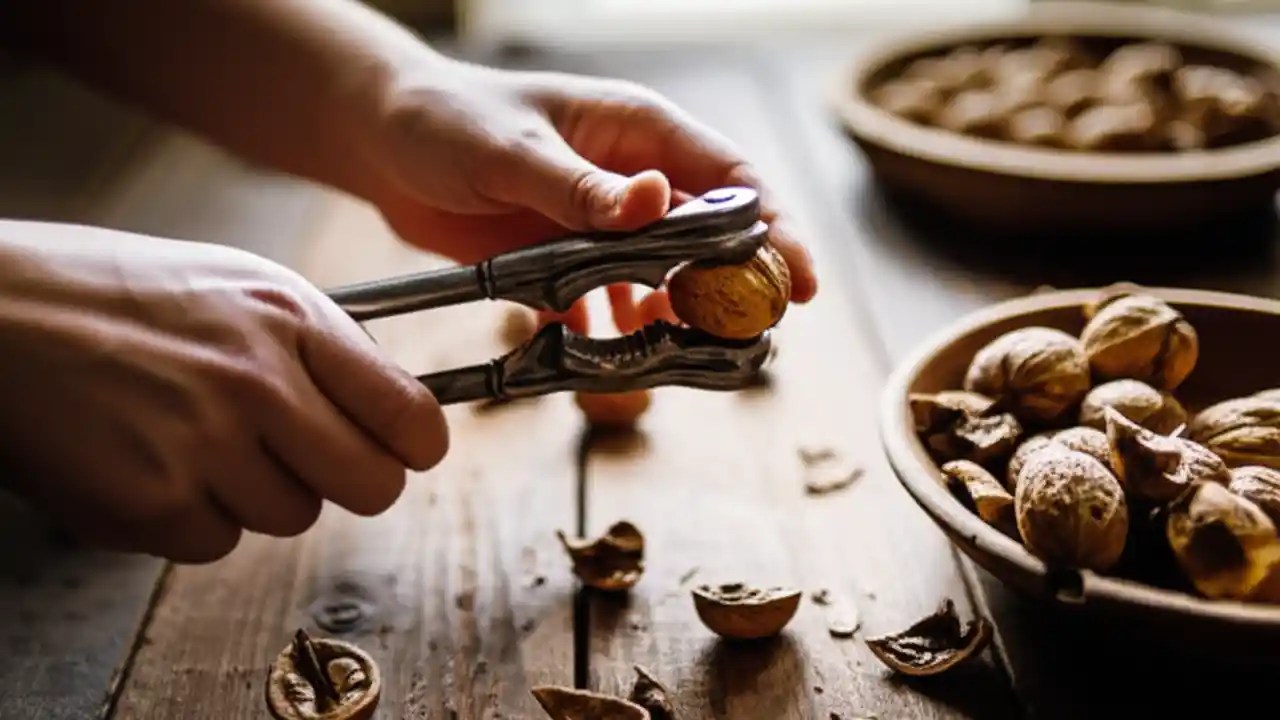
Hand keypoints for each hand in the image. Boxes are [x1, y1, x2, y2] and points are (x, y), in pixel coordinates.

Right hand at [0, 221, 446, 562]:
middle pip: (372, 486)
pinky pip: (216, 541)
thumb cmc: (112, 295)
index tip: (407, 450)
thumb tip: (395, 407)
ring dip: (257, 492)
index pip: (409, 414)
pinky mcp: (151, 504)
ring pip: (292, 516)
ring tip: (197, 438)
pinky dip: (190, 517)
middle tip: (306, 458)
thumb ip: (322, 346)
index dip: (415, 443)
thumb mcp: (237, 286)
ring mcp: (205, 447)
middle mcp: (258, 383)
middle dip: (349, 480)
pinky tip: (152, 461)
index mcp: (289, 321)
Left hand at [361, 58, 817, 334]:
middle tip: (755, 334)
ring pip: (664, 274)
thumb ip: (580, 184)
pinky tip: (617, 362)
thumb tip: (659, 201)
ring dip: (680, 314)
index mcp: (636, 130)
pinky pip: (606, 302)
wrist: (378, 140)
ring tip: (693, 355)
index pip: (729, 179)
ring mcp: (599, 222)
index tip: (799, 280)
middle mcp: (630, 179)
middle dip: (738, 283)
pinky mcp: (563, 258)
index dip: (774, 228)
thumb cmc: (444, 119)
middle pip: (710, 234)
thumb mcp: (511, 150)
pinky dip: (615, 332)